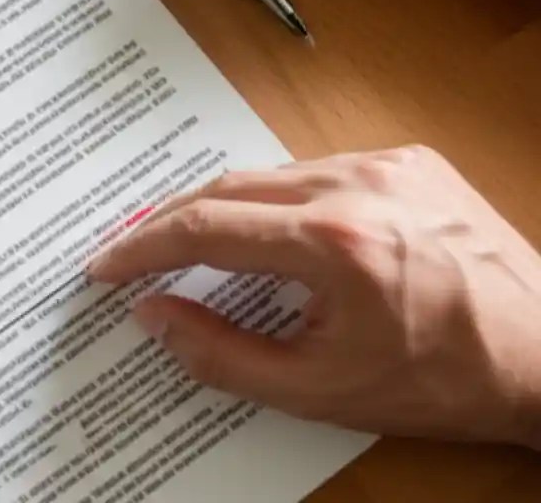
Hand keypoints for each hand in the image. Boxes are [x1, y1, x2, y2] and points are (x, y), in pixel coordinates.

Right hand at [88, 145, 540, 448]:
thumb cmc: (444, 380)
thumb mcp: (319, 389)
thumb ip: (220, 353)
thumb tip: (154, 315)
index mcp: (333, 241)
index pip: (204, 227)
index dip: (141, 247)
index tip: (104, 266)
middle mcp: (357, 183)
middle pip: (227, 187)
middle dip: (168, 221)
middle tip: (129, 254)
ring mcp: (387, 164)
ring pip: (269, 172)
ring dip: (221, 206)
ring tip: (186, 242)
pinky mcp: (411, 160)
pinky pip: (317, 167)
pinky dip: (276, 196)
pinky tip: (265, 228)